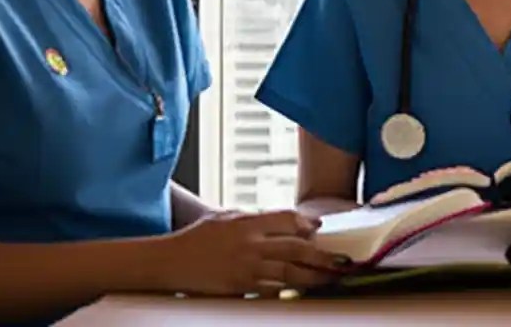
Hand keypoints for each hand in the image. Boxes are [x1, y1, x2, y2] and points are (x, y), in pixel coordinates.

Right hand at [156, 210, 348, 294]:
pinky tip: (301, 293)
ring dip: (313, 276)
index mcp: (248, 221)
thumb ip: (253, 218)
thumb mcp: (225, 217)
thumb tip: (281, 221)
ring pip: (290, 272)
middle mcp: (251, 243)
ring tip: (329, 279)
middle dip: (322, 255)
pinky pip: (272, 290)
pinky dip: (288, 291)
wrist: (169, 262)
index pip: (288, 219)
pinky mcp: (241, 287)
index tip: (320, 230)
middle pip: (297, 247)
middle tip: (340, 261)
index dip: (308, 225)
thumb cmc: (196, 238)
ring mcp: (247, 266)